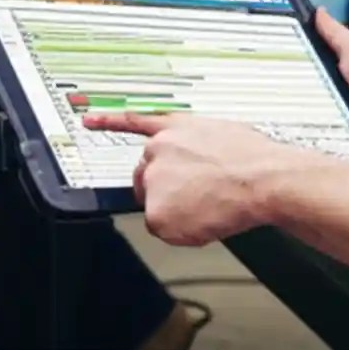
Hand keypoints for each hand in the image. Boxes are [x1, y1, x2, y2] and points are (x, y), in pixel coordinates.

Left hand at [83, 113, 303, 246]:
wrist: (261, 177)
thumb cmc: (252, 157)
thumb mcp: (219, 132)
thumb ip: (194, 143)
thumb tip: (197, 159)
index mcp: (171, 128)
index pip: (134, 124)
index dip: (109, 122)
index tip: (88, 119)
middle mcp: (156, 151)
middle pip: (146, 177)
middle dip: (166, 188)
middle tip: (198, 195)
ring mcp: (153, 181)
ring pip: (156, 205)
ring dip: (177, 209)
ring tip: (211, 204)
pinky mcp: (157, 210)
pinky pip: (164, 227)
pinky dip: (183, 230)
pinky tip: (204, 220)